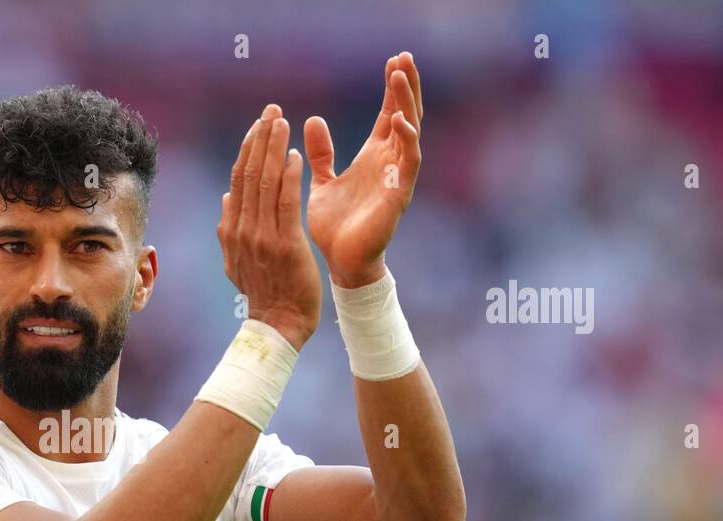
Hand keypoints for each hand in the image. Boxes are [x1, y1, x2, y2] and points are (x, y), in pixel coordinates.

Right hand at [217, 104, 321, 349]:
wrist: (278, 325)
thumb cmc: (265, 293)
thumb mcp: (238, 260)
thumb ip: (230, 228)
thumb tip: (227, 196)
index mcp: (232, 230)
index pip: (239, 180)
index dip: (248, 149)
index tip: (259, 124)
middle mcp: (242, 230)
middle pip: (249, 174)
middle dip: (260, 138)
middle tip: (271, 110)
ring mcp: (262, 237)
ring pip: (265, 183)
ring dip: (274, 149)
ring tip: (282, 121)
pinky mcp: (285, 244)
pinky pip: (286, 203)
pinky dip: (289, 177)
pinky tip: (295, 155)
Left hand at [304, 52, 423, 287]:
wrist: (340, 263)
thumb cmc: (334, 226)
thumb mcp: (322, 181)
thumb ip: (321, 153)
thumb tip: (313, 120)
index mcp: (374, 157)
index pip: (387, 114)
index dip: (392, 89)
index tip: (393, 60)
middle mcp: (389, 163)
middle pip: (405, 115)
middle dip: (405, 87)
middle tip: (404, 56)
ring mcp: (396, 177)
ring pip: (410, 132)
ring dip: (407, 104)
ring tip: (401, 77)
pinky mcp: (398, 195)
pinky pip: (408, 163)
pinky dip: (406, 141)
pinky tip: (400, 122)